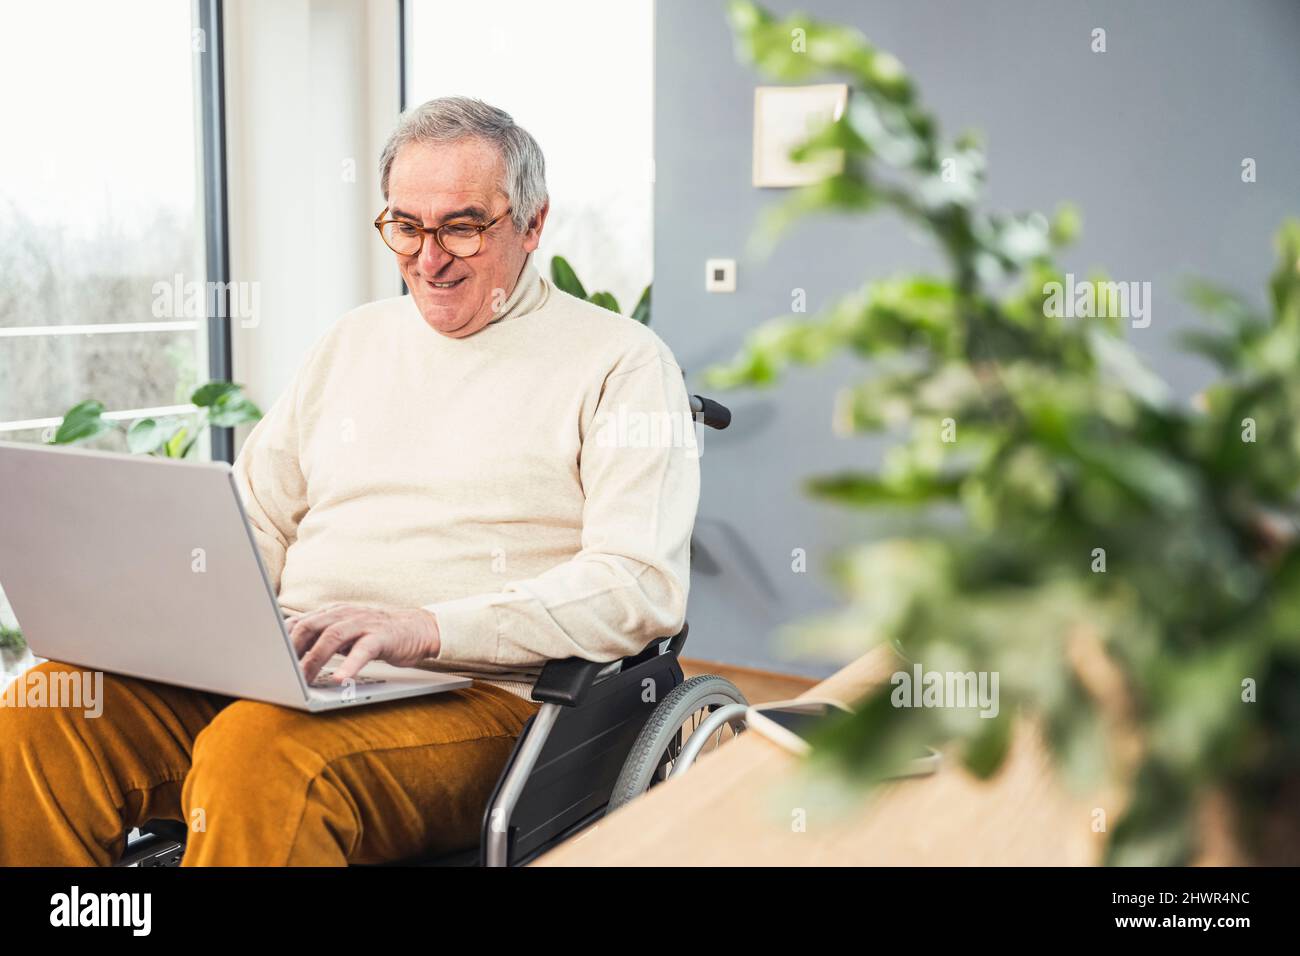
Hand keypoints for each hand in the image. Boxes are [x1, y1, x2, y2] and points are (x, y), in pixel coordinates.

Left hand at [286, 604, 440, 684]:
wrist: (418, 628)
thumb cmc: (377, 634)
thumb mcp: (346, 633)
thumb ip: (323, 638)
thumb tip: (292, 655)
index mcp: (333, 613)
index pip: (299, 622)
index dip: (281, 639)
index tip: (268, 658)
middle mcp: (346, 614)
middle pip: (311, 627)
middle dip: (292, 649)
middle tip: (281, 672)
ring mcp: (364, 624)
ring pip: (332, 637)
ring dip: (314, 659)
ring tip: (303, 679)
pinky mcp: (382, 637)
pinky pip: (363, 650)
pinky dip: (350, 665)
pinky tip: (340, 678)